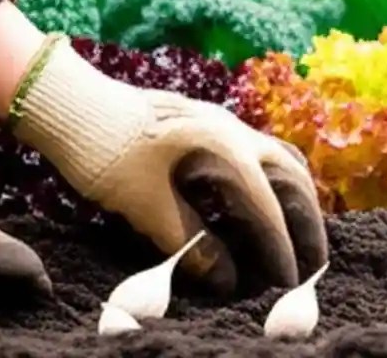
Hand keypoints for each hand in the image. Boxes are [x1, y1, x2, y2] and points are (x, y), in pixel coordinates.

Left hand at [8, 34, 328, 293]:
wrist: (72, 103)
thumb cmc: (105, 151)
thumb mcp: (143, 205)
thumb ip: (190, 242)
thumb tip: (228, 280)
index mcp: (222, 148)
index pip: (268, 206)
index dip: (281, 249)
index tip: (288, 283)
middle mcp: (233, 131)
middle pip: (292, 177)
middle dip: (307, 222)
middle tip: (313, 265)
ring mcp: (223, 123)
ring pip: (282, 159)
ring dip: (297, 197)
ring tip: (302, 235)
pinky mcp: (209, 125)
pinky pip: (261, 153)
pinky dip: (276, 182)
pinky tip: (265, 203)